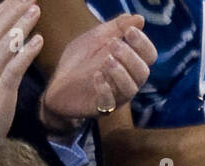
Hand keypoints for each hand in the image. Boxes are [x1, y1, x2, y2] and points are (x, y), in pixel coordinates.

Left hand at [39, 13, 155, 131]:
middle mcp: (127, 80)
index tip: (129, 32)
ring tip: (106, 60)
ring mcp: (115, 96)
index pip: (149, 55)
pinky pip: (109, 102)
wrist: (56, 84)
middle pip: (143, 72)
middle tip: (113, 44)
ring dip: (120, 72)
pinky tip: (95, 76)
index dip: (143, 43)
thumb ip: (116, 28)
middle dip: (130, 56)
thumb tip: (139, 18)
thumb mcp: (95, 38)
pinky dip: (104, 88)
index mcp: (129, 63)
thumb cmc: (79, 61)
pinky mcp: (100, 108)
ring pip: (130, 89)